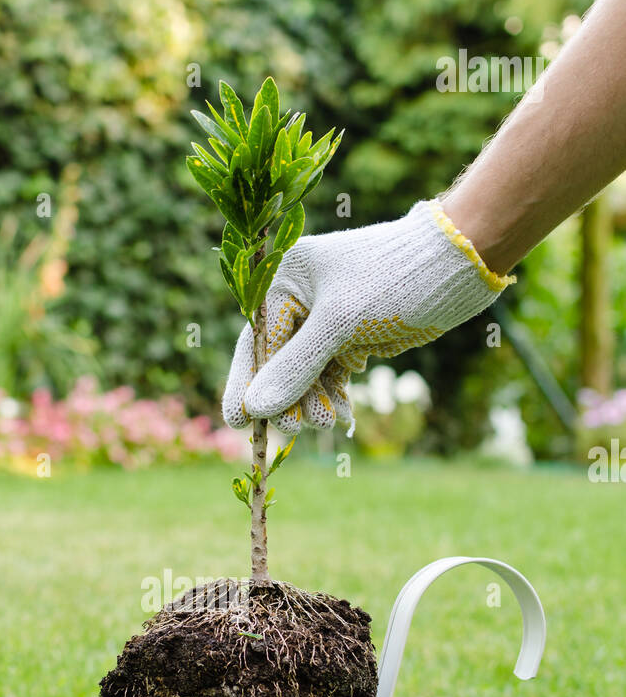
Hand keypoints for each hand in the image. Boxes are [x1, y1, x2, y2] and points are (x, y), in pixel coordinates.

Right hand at [222, 200, 513, 437]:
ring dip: (311, 401)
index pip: (256, 340)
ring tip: (326, 423)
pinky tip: (341, 415)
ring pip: (305, 373)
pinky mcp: (351, 336)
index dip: (248, 382)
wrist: (457, 267)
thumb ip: (296, 367)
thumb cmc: (395, 280)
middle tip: (295, 430)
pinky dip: (332, 396)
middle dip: (286, 397)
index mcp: (285, 277)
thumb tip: (256, 409)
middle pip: (278, 360)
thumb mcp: (341, 324)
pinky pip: (329, 375)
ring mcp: (326, 319)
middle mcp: (301, 298)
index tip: (240, 422)